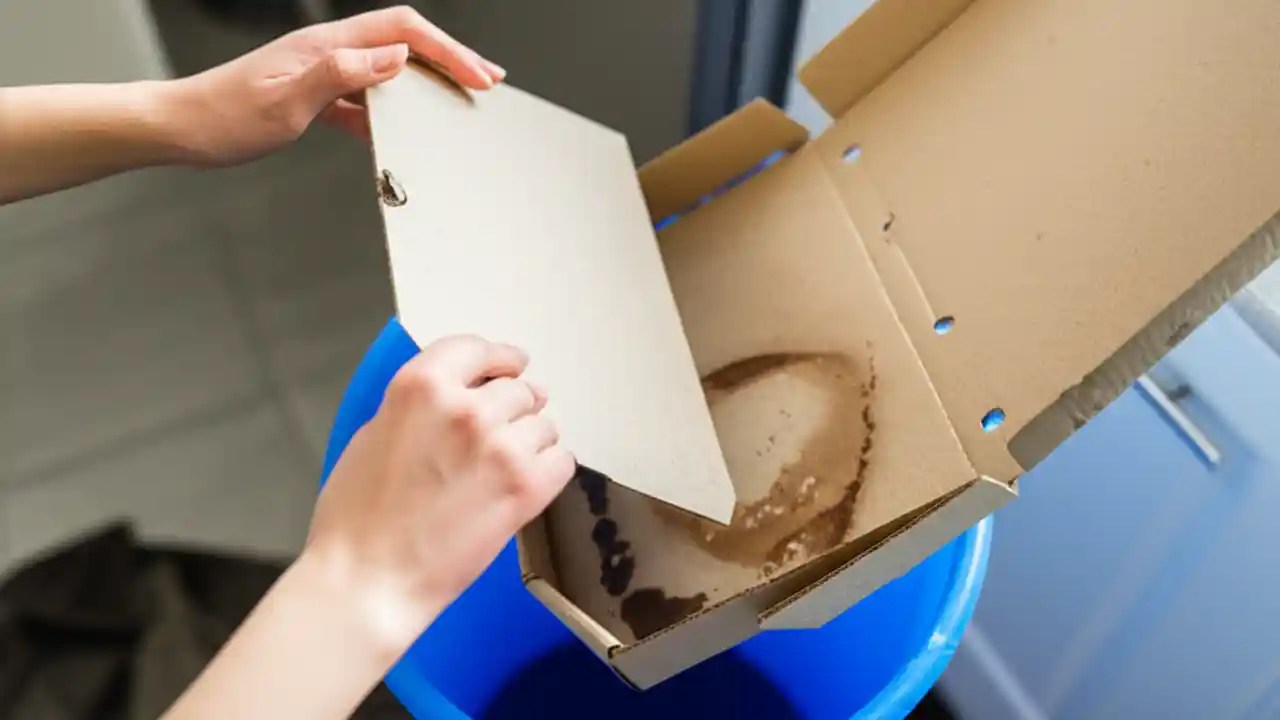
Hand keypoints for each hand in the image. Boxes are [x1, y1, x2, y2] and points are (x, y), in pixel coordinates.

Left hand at [167, 5, 504, 165]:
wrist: (180, 128)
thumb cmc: (223, 117)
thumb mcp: (287, 99)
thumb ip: (342, 74)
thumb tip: (396, 57)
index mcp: (326, 43)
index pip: (403, 32)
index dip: (447, 50)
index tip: (478, 76)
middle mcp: (327, 50)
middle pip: (403, 42)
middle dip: (450, 58)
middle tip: (486, 80)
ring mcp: (321, 70)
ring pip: (389, 67)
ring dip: (428, 81)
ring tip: (457, 100)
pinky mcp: (313, 93)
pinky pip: (366, 95)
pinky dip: (394, 108)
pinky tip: (402, 130)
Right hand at [304, 335, 575, 644]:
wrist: (368, 579)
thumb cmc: (357, 518)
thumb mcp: (376, 433)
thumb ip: (422, 405)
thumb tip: (460, 395)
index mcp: (420, 386)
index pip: (476, 350)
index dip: (498, 358)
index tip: (511, 364)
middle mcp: (466, 408)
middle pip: (517, 389)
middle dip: (513, 410)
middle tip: (501, 436)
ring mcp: (500, 446)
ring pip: (544, 425)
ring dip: (531, 442)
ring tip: (503, 471)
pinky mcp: (526, 487)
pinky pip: (561, 460)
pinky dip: (548, 471)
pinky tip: (523, 488)